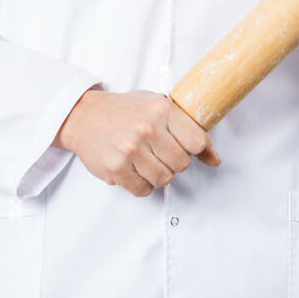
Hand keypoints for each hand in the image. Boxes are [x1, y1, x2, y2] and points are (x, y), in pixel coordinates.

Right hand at [54, 88, 220, 196]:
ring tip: (145, 159)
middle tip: (160, 151)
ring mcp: (130, 150)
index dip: (194, 148)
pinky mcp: (116, 168)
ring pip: (164, 179)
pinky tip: (134, 168)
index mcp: (161, 110)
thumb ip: (187, 129)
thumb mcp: (158, 107)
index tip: (184, 145)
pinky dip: (142, 183)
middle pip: (182, 164)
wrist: (84, 116)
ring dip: (158, 173)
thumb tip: (215, 159)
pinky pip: (143, 190)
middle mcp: (146, 129)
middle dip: (174, 161)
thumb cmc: (125, 111)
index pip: (197, 141)